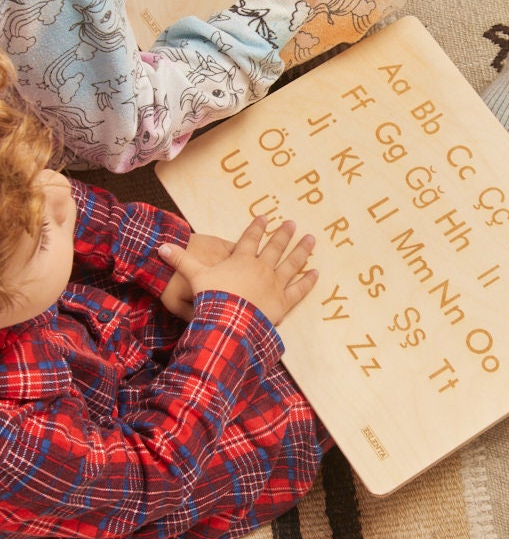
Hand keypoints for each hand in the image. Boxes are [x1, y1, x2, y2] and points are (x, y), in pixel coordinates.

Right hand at [158, 218, 317, 325]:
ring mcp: (275, 283)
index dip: (257, 227)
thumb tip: (160, 246)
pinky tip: (317, 273)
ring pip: (292, 263)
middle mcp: (262, 268)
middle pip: (275, 247)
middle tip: (292, 223)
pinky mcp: (283, 302)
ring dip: (302, 250)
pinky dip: (308, 282)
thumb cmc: (212, 298)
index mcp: (242, 260)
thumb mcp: (194, 277)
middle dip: (284, 234)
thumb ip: (180, 260)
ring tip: (311, 239)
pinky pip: (299, 290)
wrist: (228, 321)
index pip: (250, 238)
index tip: (265, 217)